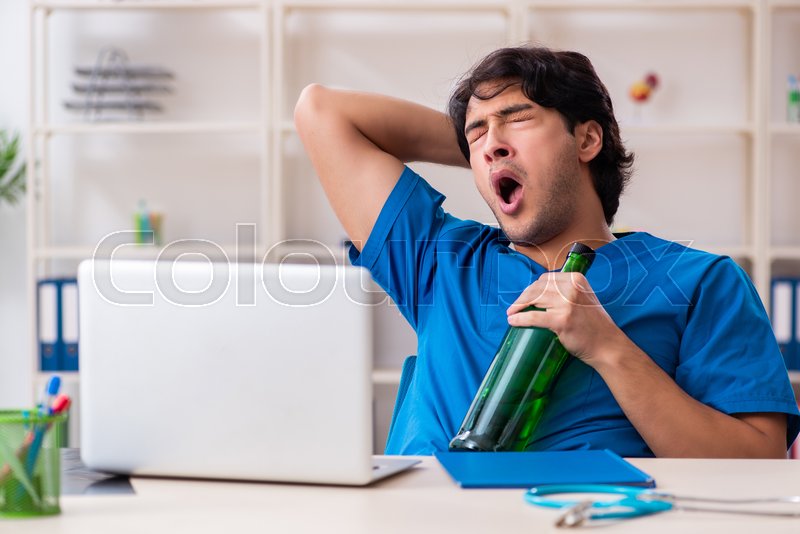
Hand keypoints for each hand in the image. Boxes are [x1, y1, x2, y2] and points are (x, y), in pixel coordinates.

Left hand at [506, 272, 625, 367]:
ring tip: (511, 313)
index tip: (525, 297)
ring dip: (518, 306)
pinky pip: (533, 317)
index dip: (531, 288)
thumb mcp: (583, 298)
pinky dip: (520, 319)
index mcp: (576, 279)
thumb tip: (539, 294)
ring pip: (533, 299)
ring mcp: (567, 303)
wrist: (607, 345)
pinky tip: (513, 321)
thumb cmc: (593, 325)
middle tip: (515, 307)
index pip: (545, 279)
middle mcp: (572, 287)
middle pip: (537, 288)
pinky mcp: (561, 320)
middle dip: (523, 297)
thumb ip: (566, 292)